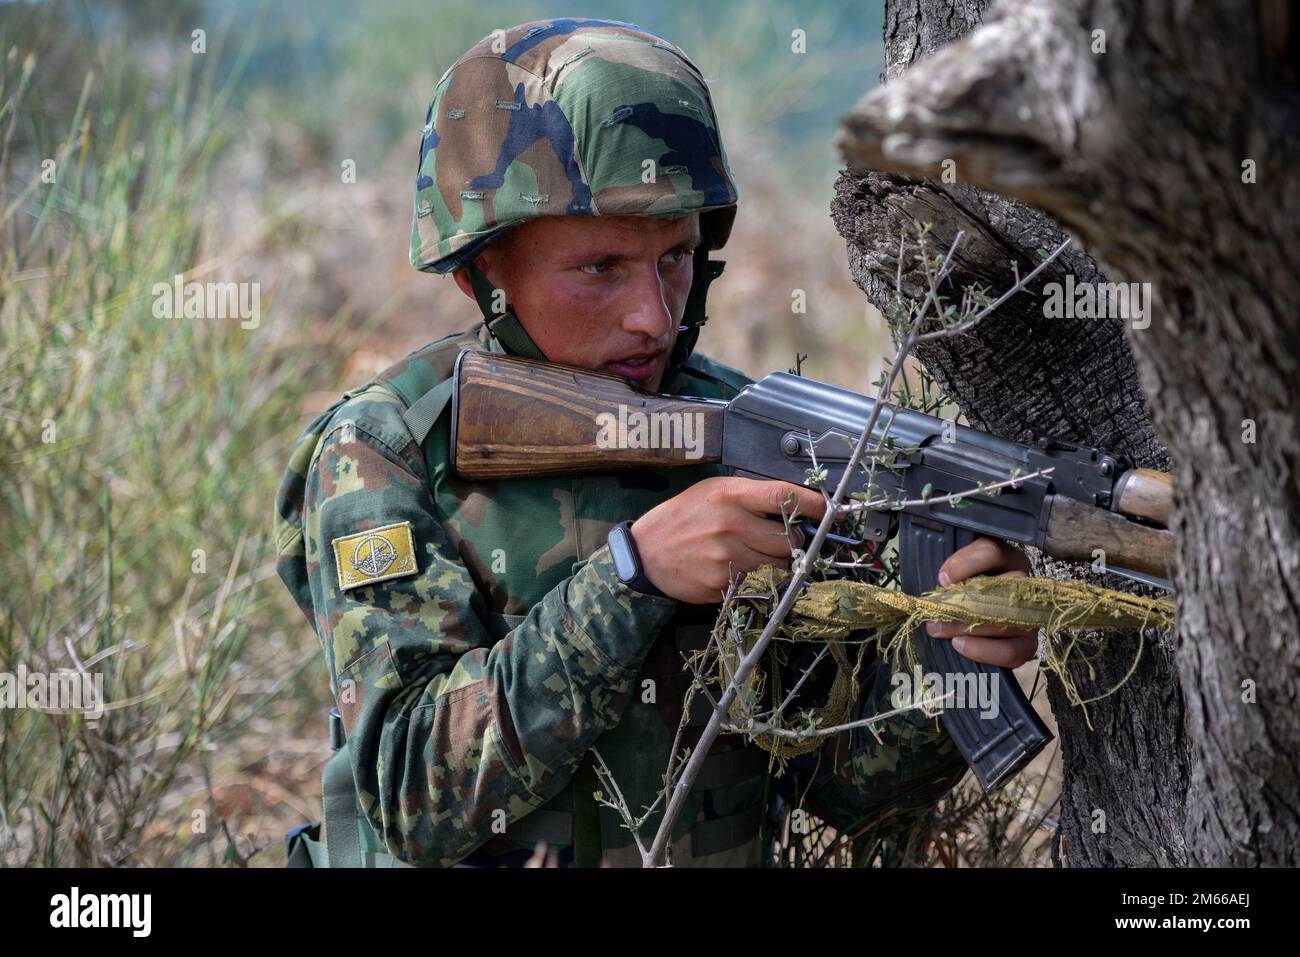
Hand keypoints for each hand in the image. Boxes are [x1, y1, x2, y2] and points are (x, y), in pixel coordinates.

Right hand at [630, 477, 825, 604]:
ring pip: (780, 565)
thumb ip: (749, 495)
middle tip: (783, 538)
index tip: (830, 509)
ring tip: (759, 554)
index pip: (783, 495)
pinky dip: (759, 579)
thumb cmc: (682, 517)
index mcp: (729, 495)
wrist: (645, 553)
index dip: (813, 503)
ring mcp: (727, 557)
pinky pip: (760, 584)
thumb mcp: (711, 491)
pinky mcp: (723, 583)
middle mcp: (730, 524)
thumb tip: (792, 503)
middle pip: (790, 538)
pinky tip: (741, 569)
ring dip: (779, 563)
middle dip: (794, 540)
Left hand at [925, 537, 1038, 667]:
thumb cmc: (961, 587)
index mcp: (1007, 558)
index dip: (967, 564)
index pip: (993, 553)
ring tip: (940, 630)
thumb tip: (946, 581)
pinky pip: (1013, 651)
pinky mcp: (1027, 642)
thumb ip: (952, 569)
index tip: (942, 578)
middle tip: (935, 613)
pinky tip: (960, 644)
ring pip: (1007, 621)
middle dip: (964, 604)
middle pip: (1002, 590)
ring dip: (968, 628)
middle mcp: (1024, 584)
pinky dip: (985, 651)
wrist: (971, 612)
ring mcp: (1030, 616)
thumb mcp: (955, 570)